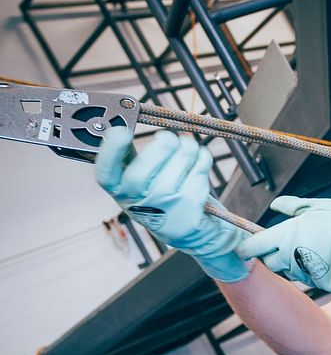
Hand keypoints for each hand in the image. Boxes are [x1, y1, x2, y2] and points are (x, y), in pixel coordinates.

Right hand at [94, 127, 249, 281]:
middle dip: (162, 146)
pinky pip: (198, 173)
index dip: (111, 151)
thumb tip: (121, 122)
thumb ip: (130, 156)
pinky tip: (200, 160)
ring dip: (187, 148)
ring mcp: (164, 209)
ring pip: (176, 167)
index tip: (122, 130)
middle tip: (170, 137)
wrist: (195, 232)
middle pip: (142, 171)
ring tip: (189, 146)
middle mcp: (137, 204)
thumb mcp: (141, 181)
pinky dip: (202, 160)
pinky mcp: (189, 211)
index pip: (105, 173)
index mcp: (120, 190)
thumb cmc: (165, 197)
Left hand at [236, 196, 330, 291]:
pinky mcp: (320, 284)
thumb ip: (293, 207)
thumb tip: (275, 205)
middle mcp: (291, 258)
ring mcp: (306, 274)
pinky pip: (312, 278)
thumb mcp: (319, 206)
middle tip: (292, 243)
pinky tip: (330, 258)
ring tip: (318, 247)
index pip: (252, 247)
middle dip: (276, 255)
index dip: (249, 247)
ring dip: (297, 262)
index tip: (249, 246)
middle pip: (271, 263)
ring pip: (291, 271)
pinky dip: (317, 270)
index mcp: (285, 237)